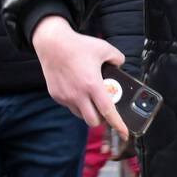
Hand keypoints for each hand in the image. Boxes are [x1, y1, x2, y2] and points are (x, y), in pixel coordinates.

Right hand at [32, 16, 129, 137]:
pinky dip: (77, 104)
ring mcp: (65, 96)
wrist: (52, 43)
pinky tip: (79, 92)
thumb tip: (120, 64)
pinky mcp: (56, 95)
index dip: (118, 125)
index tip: (125, 134)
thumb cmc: (78, 45)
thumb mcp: (104, 49)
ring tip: (93, 100)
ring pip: (80, 115)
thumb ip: (118, 58)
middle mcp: (78, 94)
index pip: (108, 112)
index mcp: (92, 85)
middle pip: (93, 121)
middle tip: (107, 111)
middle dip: (102, 120)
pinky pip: (70, 106)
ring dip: (89, 112)